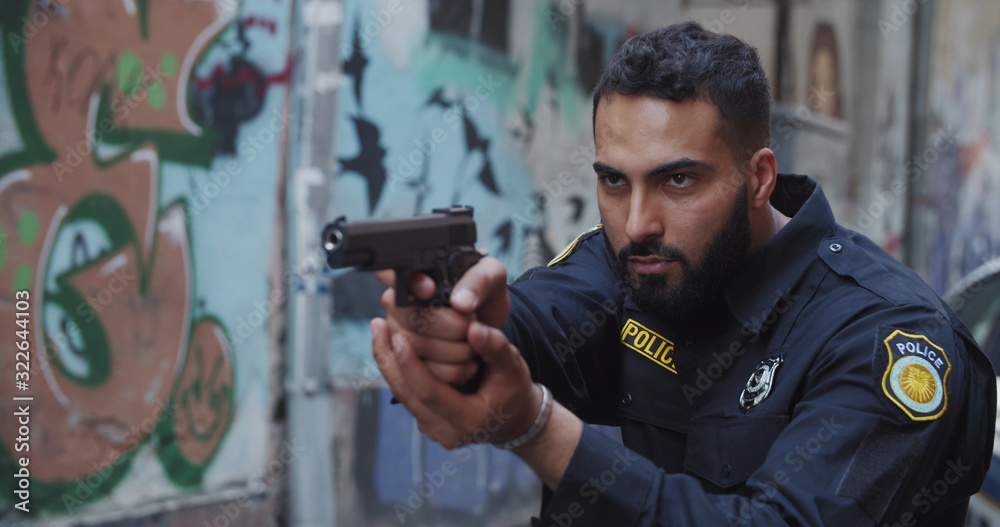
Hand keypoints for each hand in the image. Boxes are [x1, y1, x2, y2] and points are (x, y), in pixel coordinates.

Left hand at [370, 316, 539, 447]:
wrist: (516, 419)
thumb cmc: (515, 390)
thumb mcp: (512, 366)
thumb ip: (494, 347)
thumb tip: (473, 328)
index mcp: (469, 420)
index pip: (430, 393)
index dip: (412, 365)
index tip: (399, 336)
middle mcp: (446, 431)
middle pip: (407, 394)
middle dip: (390, 358)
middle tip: (378, 325)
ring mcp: (434, 430)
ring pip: (402, 394)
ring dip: (388, 361)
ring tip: (378, 329)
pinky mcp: (426, 422)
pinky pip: (406, 394)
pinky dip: (397, 369)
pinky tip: (389, 344)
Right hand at [375, 257, 508, 385]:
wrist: (488, 327)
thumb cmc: (485, 295)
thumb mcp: (492, 276)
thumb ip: (479, 281)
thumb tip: (459, 302)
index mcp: (415, 273)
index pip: (389, 271)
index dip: (408, 283)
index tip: (431, 290)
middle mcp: (399, 301)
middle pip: (406, 315)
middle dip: (445, 324)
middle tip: (470, 323)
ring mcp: (399, 332)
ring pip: (414, 346)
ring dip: (453, 349)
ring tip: (473, 343)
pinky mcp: (408, 362)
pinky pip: (423, 370)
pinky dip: (451, 370)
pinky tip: (467, 362)